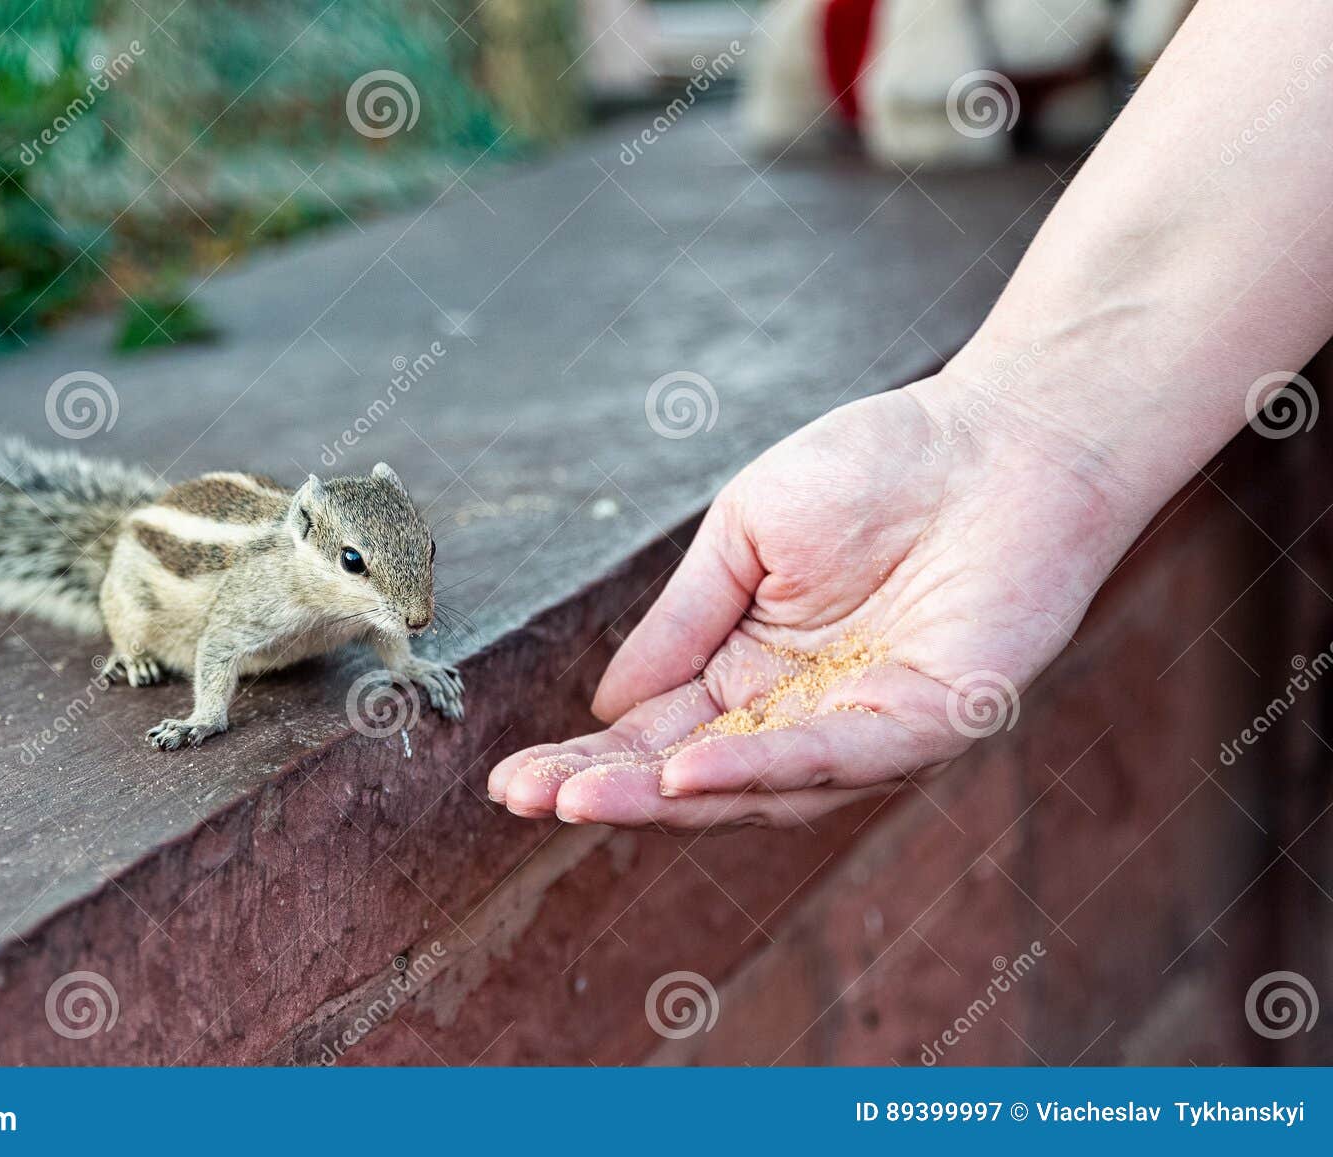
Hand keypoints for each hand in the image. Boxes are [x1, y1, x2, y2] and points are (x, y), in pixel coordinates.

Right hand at [488, 378, 1140, 832]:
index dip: (584, 759)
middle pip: (691, 775)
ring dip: (667, 798)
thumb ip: (680, 621)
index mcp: (752, 672)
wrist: (1000, 436)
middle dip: (608, 792)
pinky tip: (689, 771)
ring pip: (757, 786)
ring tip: (582, 798)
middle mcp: (804, 715)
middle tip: (527, 800)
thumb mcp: (744, 535)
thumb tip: (603, 707)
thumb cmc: (877, 470)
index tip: (509, 778)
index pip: (655, 732)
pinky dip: (764, 767)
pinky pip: (841, 756)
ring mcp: (867, 728)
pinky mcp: (934, 722)